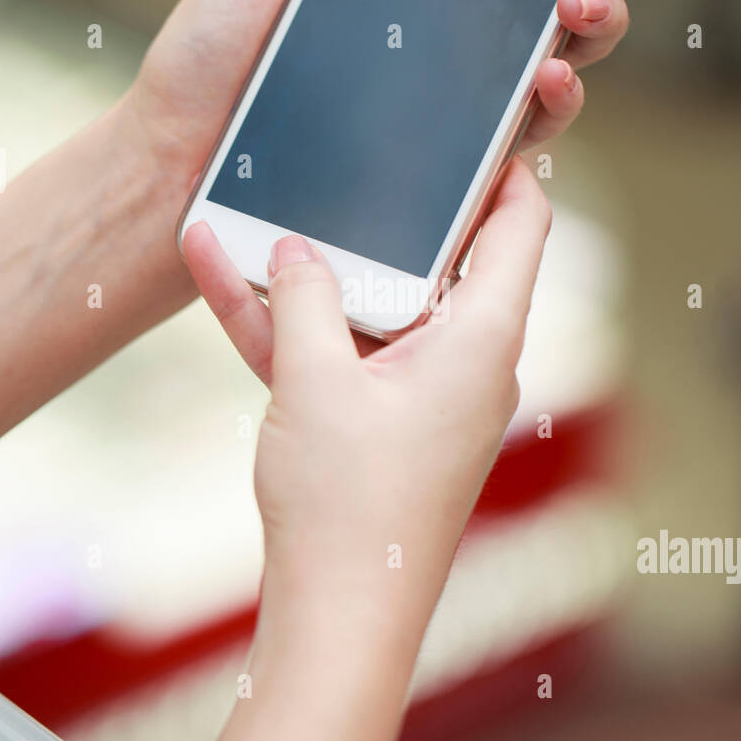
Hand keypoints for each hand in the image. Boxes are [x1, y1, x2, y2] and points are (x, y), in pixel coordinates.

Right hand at [183, 156, 549, 650]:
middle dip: (381, 215)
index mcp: (482, 338)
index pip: (520, 227)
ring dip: (310, 274)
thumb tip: (294, 249)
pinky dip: (292, 327)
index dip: (505, 169)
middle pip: (436, 261)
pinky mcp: (381, 424)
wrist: (338, 616)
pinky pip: (340, 356)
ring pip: (370, 308)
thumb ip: (304, 297)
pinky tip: (220, 278)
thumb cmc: (348, 504)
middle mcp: (466, 361)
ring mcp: (423, 395)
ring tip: (245, 214)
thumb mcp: (313, 379)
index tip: (473, 124)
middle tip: (347, 153)